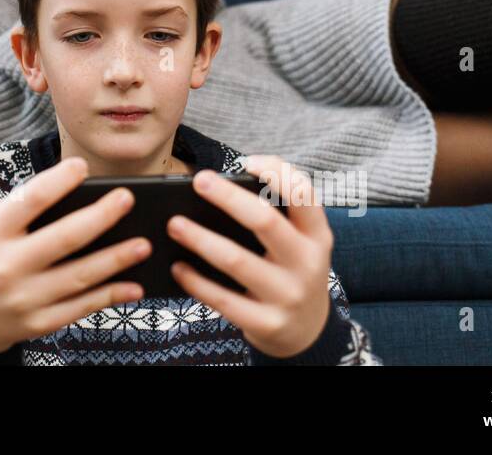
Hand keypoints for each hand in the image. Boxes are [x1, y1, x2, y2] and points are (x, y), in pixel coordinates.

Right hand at [0, 156, 150, 353]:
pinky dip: (110, 296)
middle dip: (100, 217)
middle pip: (63, 238)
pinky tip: (134, 285)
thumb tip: (81, 194)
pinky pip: (81, 307)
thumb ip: (25, 213)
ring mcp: (23, 299)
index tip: (82, 166)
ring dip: (116, 259)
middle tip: (127, 199)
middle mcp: (6, 267)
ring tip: (143, 244)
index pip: (28, 201)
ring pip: (80, 276)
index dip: (57, 181)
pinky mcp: (39, 323)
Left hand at [167, 155, 333, 358]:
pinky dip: (196, 281)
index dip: (277, 172)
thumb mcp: (300, 242)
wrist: (307, 331)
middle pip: (265, 221)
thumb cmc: (291, 270)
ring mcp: (288, 296)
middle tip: (198, 181)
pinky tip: (177, 267)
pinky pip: (223, 300)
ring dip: (200, 239)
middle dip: (228, 198)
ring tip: (174, 224)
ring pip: (236, 261)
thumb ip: (277, 214)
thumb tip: (225, 183)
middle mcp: (307, 263)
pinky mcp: (267, 323)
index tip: (246, 161)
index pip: (304, 194)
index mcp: (317, 235)